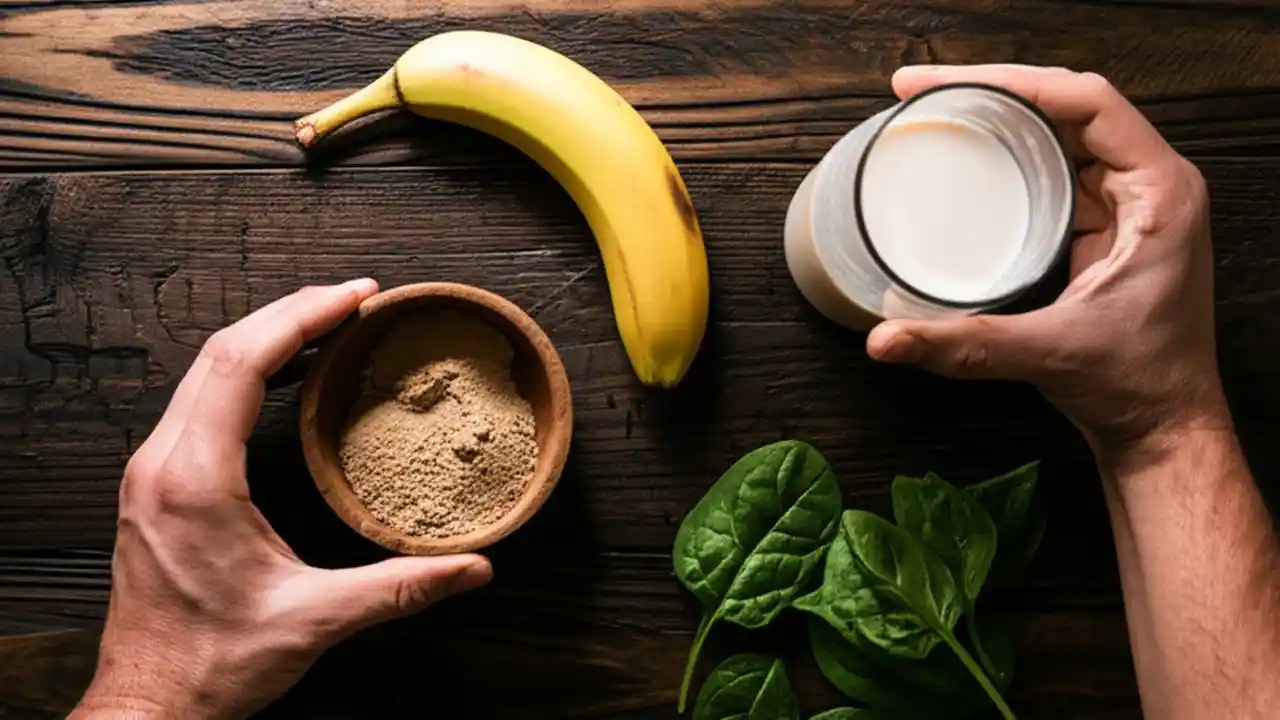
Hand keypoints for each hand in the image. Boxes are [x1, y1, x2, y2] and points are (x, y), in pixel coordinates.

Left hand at [71, 280, 492, 718]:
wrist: (150, 705)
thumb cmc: (212, 664)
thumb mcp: (315, 621)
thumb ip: (399, 589)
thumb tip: (472, 569)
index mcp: (195, 479)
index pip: (244, 362)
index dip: (303, 317)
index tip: (354, 297)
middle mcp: (163, 464)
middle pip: (222, 351)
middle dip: (291, 312)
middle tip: (354, 298)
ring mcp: (152, 473)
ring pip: (204, 371)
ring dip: (266, 337)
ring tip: (327, 325)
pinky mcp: (156, 486)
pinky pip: (198, 400)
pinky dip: (245, 371)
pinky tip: (284, 377)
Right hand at [866, 65, 1227, 455]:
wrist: (1162, 429)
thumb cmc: (1140, 386)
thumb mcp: (1049, 354)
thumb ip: (963, 346)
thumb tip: (885, 338)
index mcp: (1158, 194)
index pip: (1088, 101)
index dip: (1014, 81)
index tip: (946, 83)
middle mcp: (1148, 188)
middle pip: (1069, 105)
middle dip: (994, 88)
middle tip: (920, 89)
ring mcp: (1127, 207)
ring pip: (1061, 133)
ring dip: (1001, 116)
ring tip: (938, 109)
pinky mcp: (1104, 230)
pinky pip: (1056, 169)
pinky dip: (1011, 155)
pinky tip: (970, 156)